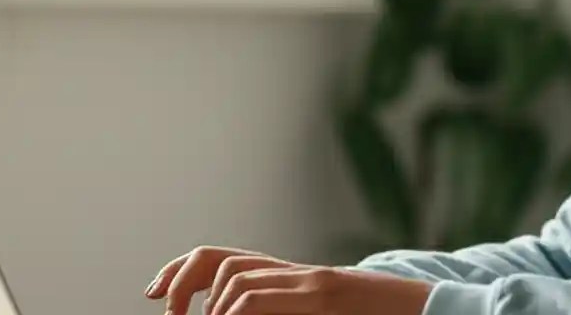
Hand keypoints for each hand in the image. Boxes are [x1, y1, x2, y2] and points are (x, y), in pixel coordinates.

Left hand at [145, 245, 433, 314]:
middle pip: (219, 261)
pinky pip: (257, 301)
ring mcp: (308, 283)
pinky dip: (237, 313)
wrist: (418, 310)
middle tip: (167, 311)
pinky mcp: (321, 295)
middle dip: (181, 282)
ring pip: (236, 280)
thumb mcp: (308, 311)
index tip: (153, 294)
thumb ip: (274, 306)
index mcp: (288, 279)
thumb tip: (224, 312)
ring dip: (216, 310)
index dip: (180, 272)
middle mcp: (294, 273)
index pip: (221, 260)